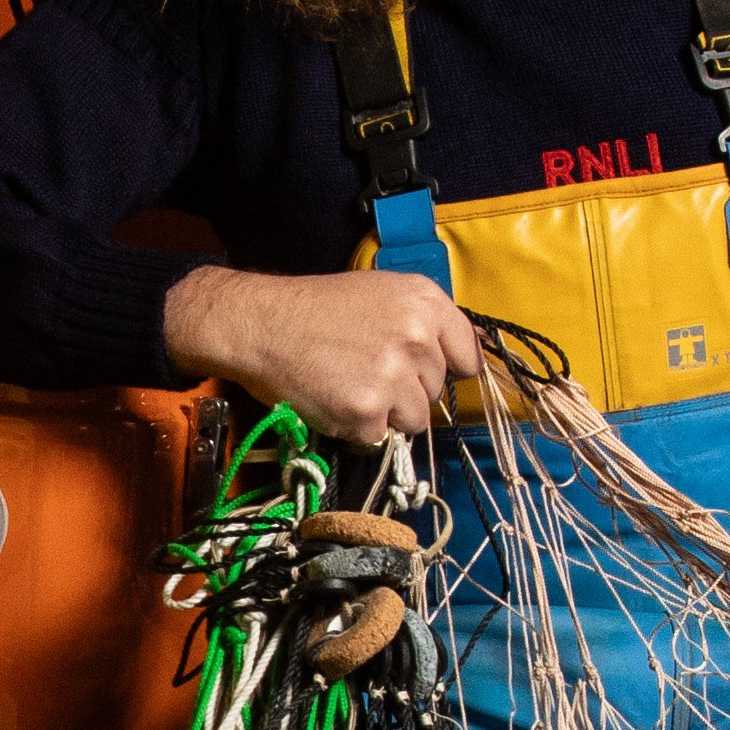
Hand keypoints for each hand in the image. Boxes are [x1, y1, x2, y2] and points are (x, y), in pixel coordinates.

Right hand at [162, 261, 490, 444]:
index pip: (467, 355)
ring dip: (387, 413)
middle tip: (366, 371)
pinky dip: (358, 428)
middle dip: (407, 389)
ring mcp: (394, 375)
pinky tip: (335, 400)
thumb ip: (421, 323)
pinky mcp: (368, 409)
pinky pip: (380, 436)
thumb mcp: (380, 293)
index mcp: (425, 301)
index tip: (424, 373)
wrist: (262, 324)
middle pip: (436, 390)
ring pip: (415, 419)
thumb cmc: (317, 310)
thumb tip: (453, 362)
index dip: (445, 368)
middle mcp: (417, 336)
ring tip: (350, 386)